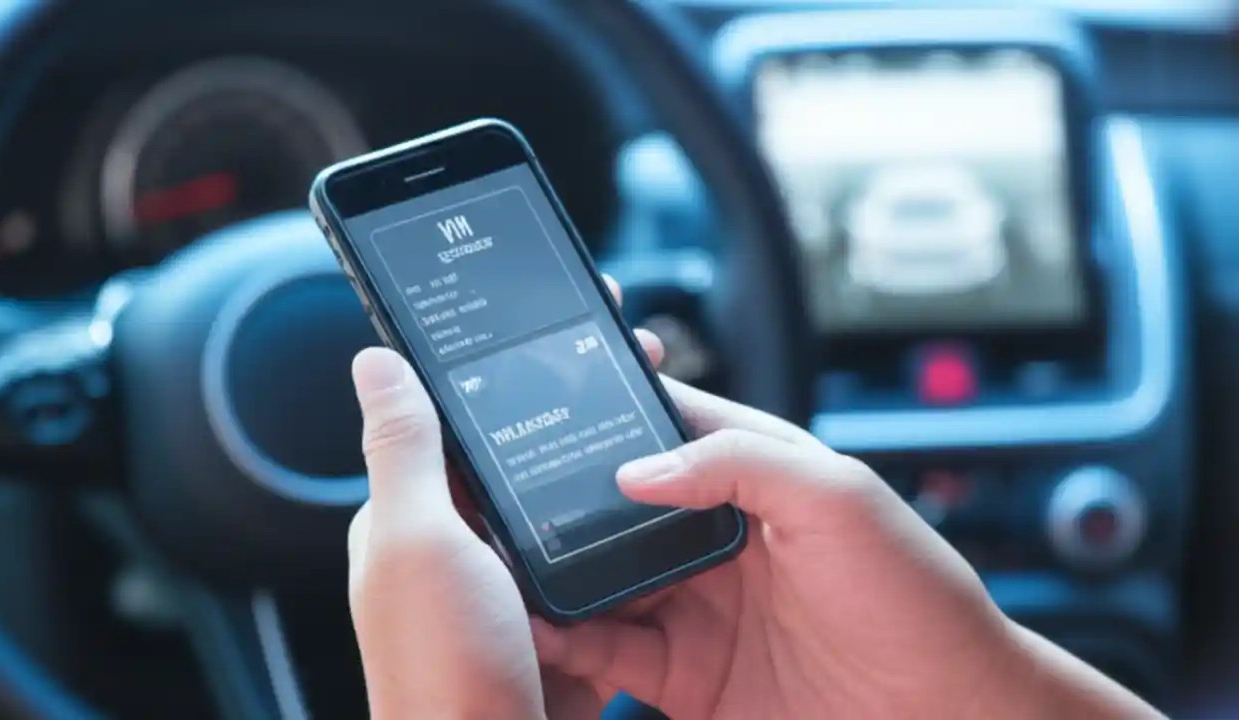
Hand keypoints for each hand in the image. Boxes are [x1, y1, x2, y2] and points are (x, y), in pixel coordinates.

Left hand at [346, 278, 662, 718]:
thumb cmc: (441, 670)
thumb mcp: (417, 545)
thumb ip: (404, 453)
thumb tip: (375, 359)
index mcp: (415, 519)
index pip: (456, 419)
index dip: (502, 368)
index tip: (559, 321)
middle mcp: (459, 553)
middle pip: (521, 463)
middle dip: (573, 410)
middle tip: (636, 363)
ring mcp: (510, 597)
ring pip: (566, 516)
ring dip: (608, 472)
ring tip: (664, 420)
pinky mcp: (556, 637)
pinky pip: (596, 577)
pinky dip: (626, 547)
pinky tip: (664, 517)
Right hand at [531, 381, 1161, 718]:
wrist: (950, 719)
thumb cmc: (918, 601)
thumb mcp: (840, 499)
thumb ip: (740, 462)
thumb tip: (637, 467)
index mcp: (755, 477)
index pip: (666, 424)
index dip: (609, 409)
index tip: (545, 401)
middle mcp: (716, 537)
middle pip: (616, 506)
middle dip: (558, 497)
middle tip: (496, 490)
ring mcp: (697, 607)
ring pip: (599, 577)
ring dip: (551, 568)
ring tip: (501, 558)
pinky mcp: (686, 675)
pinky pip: (606, 650)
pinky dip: (565, 638)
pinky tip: (536, 624)